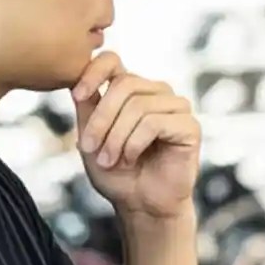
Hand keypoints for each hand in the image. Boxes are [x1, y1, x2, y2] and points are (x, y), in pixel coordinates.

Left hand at [71, 52, 200, 220]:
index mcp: (131, 89)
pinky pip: (155, 123)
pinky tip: (131, 158)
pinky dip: (134, 143)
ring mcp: (176, 106)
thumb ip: (86, 106)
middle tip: (89, 147)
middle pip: (124, 84)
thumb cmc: (116, 173)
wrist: (140, 205)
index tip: (78, 96)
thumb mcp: (90, 136)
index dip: (93, 72)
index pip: (112, 60)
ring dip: (116, 137)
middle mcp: (155, 92)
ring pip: (138, 106)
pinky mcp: (189, 126)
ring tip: (110, 160)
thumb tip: (75, 78)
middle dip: (102, 119)